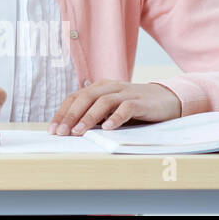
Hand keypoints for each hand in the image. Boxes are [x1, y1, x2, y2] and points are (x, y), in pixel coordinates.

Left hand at [48, 80, 181, 135]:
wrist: (166, 99)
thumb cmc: (134, 106)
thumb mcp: (111, 108)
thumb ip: (95, 114)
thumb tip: (71, 130)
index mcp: (99, 87)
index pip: (75, 97)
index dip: (62, 113)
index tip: (53, 129)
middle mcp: (110, 87)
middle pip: (85, 98)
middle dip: (71, 115)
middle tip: (61, 132)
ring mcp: (126, 93)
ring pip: (103, 101)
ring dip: (89, 117)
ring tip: (79, 132)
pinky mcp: (140, 102)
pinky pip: (126, 108)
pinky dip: (115, 117)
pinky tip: (107, 128)